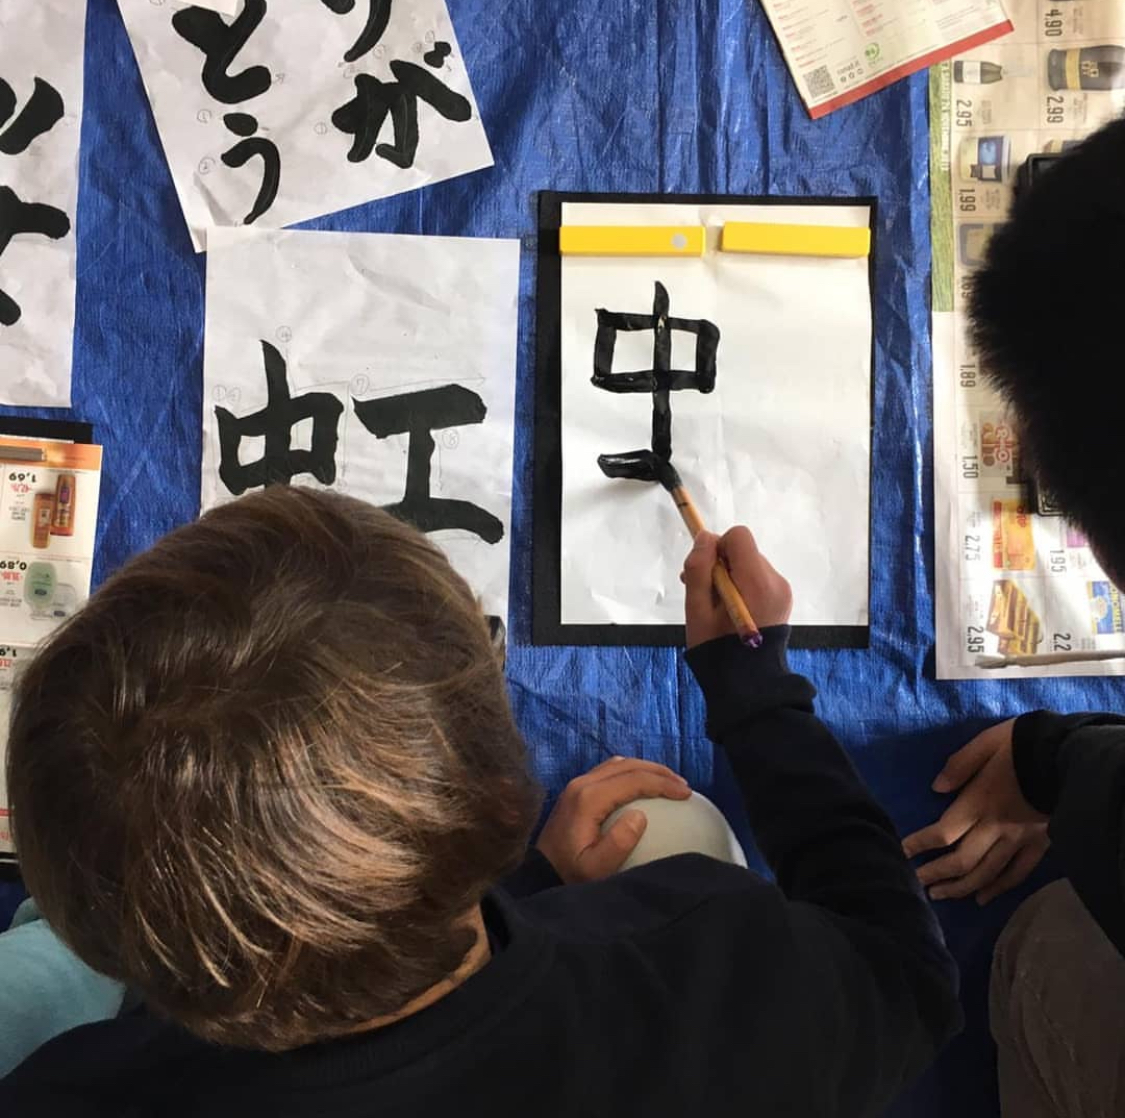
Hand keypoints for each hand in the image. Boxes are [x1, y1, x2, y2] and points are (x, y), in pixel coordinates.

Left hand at [536, 757, 690, 882]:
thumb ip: (618, 844)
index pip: (634, 780)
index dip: (663, 783)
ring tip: (669, 783)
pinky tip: (645, 787)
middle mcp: (582, 783)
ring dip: (646, 769)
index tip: (686, 793)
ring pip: (618, 764)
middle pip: (628, 765)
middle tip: (683, 785)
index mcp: (589, 798)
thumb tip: (640, 816)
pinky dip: (632, 773)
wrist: (539, 872)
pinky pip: (609, 771)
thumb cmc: (570, 873)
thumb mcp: (595, 868)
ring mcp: (578, 784)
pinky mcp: (576, 790)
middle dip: (659, 772)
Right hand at [682, 527, 791, 648]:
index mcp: (757, 582)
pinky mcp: (782, 598)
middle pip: (744, 551)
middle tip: (705, 594)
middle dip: (722, 565)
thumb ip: (699, 569)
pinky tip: (732, 610)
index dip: (717, 548)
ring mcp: (782, 591)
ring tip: (717, 606)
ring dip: (730, 577)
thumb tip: (706, 537)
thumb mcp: (697, 609)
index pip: (739, 537)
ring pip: (749, 564)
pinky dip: (742, 587)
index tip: (706, 573)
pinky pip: (758, 579)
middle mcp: (775, 581)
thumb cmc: (716, 649)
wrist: (747, 683)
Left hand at [902, 720, 1049, 904]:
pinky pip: (1017, 874)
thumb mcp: (986, 743)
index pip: (943, 833)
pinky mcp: (1040, 844)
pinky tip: (982, 898)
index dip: (920, 845)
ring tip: (938, 895)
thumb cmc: (1024, 744)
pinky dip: (998, 888)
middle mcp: (997, 828)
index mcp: (979, 802)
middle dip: (935, 874)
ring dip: (960, 887)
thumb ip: (959, 765)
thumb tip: (936, 788)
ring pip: (987, 873)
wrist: (1071, 755)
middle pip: (961, 861)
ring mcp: (1019, 840)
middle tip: (915, 882)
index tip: (901, 853)